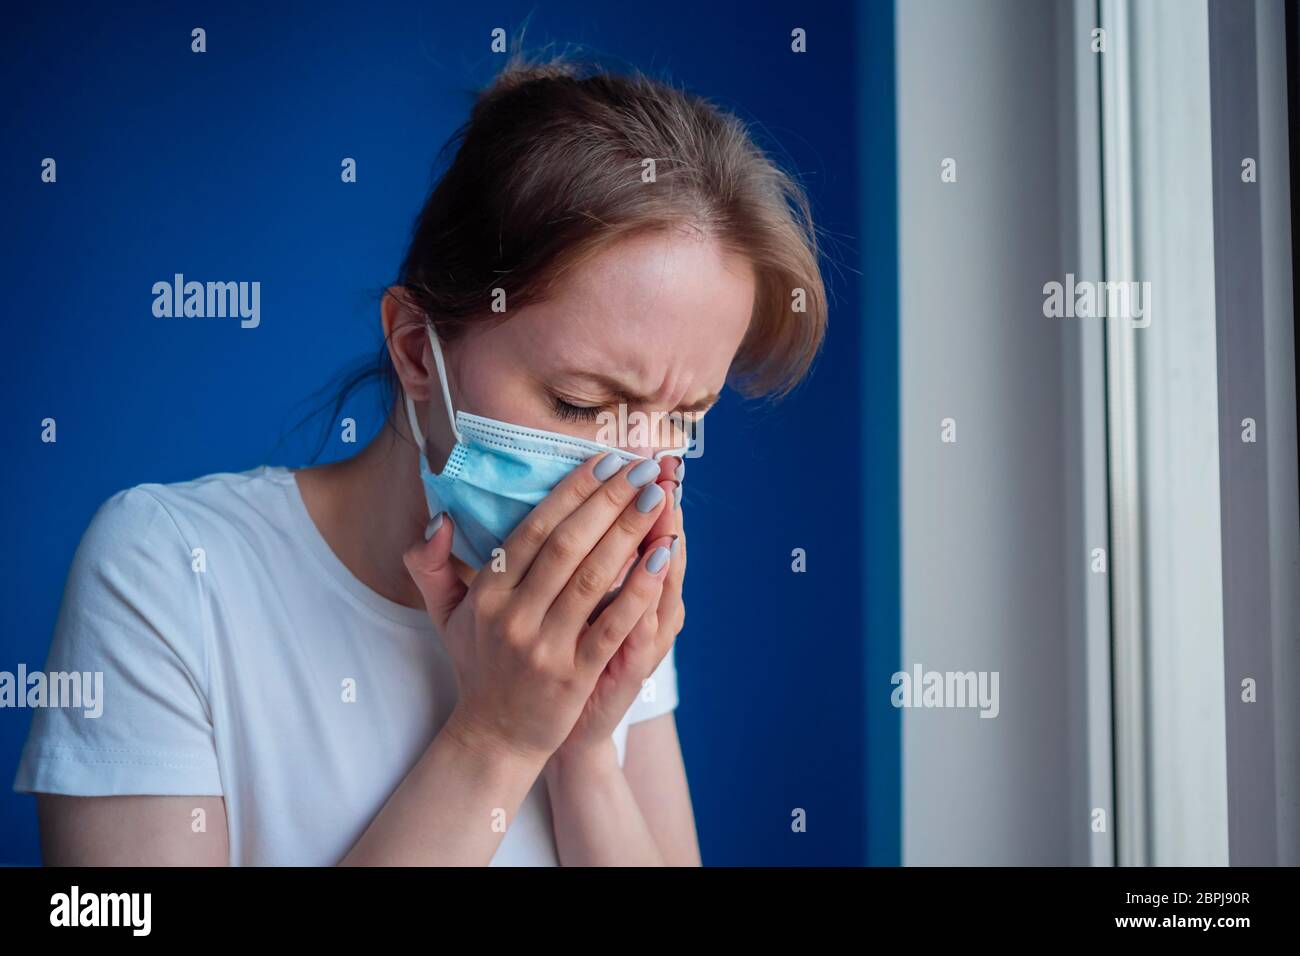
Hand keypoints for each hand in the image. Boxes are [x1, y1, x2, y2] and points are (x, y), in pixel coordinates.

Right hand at [402, 452, 675, 764]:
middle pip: (568, 545)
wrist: (494, 737)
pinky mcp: (573, 678)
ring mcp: (543, 648)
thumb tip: (439, 519)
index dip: (573, 491)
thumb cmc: (478, 664)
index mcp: (486, 594)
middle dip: (609, 501)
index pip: (534, 529)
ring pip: (592, 579)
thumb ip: (433, 564)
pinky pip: (612, 626)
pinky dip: (638, 590)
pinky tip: (661, 559)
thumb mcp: (446, 614)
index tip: (606, 462)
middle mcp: (511, 617)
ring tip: (658, 501)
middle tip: (642, 470)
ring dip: (629, 534)